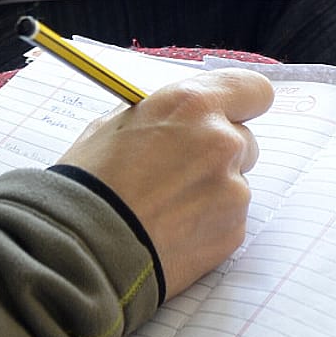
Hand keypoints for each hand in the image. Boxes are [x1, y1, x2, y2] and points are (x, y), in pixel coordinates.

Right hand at [57, 69, 273, 297]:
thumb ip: (157, 118)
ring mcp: (233, 190)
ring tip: (164, 208)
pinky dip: (206, 224)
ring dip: (210, 191)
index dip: (241, 104)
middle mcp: (221, 142)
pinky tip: (169, 230)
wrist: (83, 247)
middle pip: (243, 140)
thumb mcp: (111, 127)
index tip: (229, 115)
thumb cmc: (87, 184)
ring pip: (235, 183)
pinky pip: (229, 219)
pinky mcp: (233, 231)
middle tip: (176, 171)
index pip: (252, 89)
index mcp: (191, 105)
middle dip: (216, 154)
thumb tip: (171, 121)